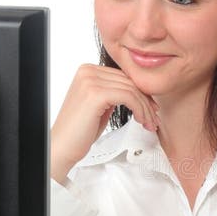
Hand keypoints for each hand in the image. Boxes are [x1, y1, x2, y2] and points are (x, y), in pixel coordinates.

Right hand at [50, 64, 159, 182]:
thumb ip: (114, 92)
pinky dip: (140, 110)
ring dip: (145, 108)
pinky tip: (141, 121)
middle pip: (129, 82)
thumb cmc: (81, 130)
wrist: (63, 146)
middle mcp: (87, 71)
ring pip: (132, 90)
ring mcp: (90, 81)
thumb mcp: (100, 105)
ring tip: (150, 124)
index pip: (123, 76)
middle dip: (146, 101)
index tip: (151, 108)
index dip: (141, 93)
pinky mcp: (96, 94)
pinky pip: (128, 97)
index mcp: (87, 70)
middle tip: (154, 118)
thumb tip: (139, 91)